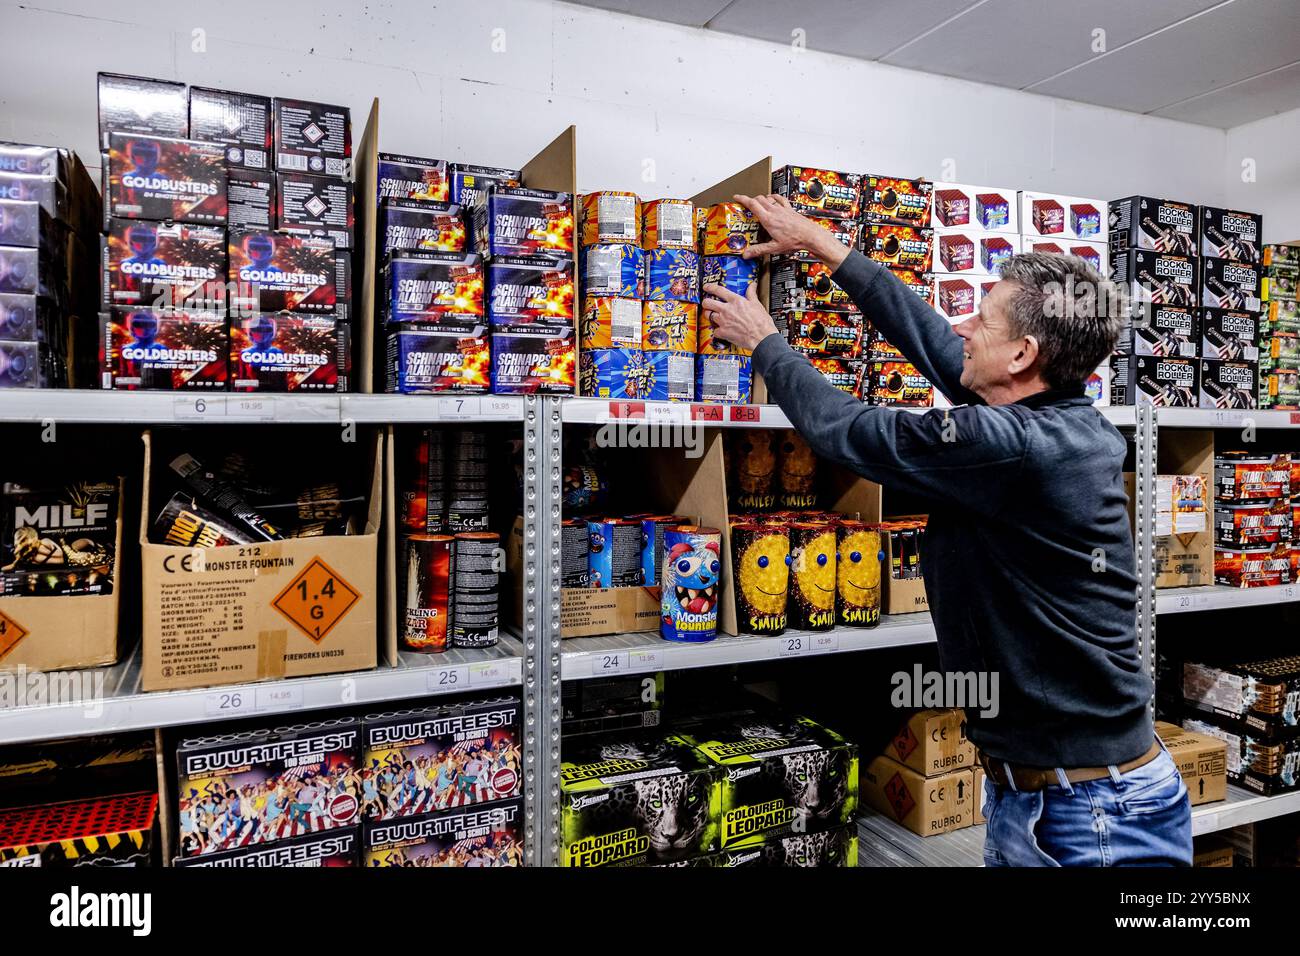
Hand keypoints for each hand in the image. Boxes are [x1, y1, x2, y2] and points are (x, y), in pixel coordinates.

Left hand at [700, 282, 777, 352]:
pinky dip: (717, 331)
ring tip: (712, 316)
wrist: (761, 337)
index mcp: (736, 301)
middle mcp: (727, 310)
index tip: (707, 287)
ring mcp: (723, 321)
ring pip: (708, 315)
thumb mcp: (757, 304)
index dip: (710, 287)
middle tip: (707, 303)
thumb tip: (752, 285)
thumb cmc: (761, 322)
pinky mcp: (722, 332)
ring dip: (709, 315)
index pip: (719, 290)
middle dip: (706, 302)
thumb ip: (752, 294)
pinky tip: (720, 330)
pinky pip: (714, 330)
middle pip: (708, 303)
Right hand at [733, 193, 849, 268]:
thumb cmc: (795, 241)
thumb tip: (746, 254)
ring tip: (758, 203)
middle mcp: (775, 211)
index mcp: (768, 219)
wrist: (811, 236)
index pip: (752, 204)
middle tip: (745, 204)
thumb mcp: (774, 248)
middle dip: (750, 199)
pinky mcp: (790, 209)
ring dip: (761, 198)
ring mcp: (783, 209)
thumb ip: (759, 250)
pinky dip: (774, 197)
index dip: (742, 199)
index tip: (736, 197)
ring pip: (768, 198)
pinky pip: (780, 199)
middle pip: (759, 199)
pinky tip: (773, 199)